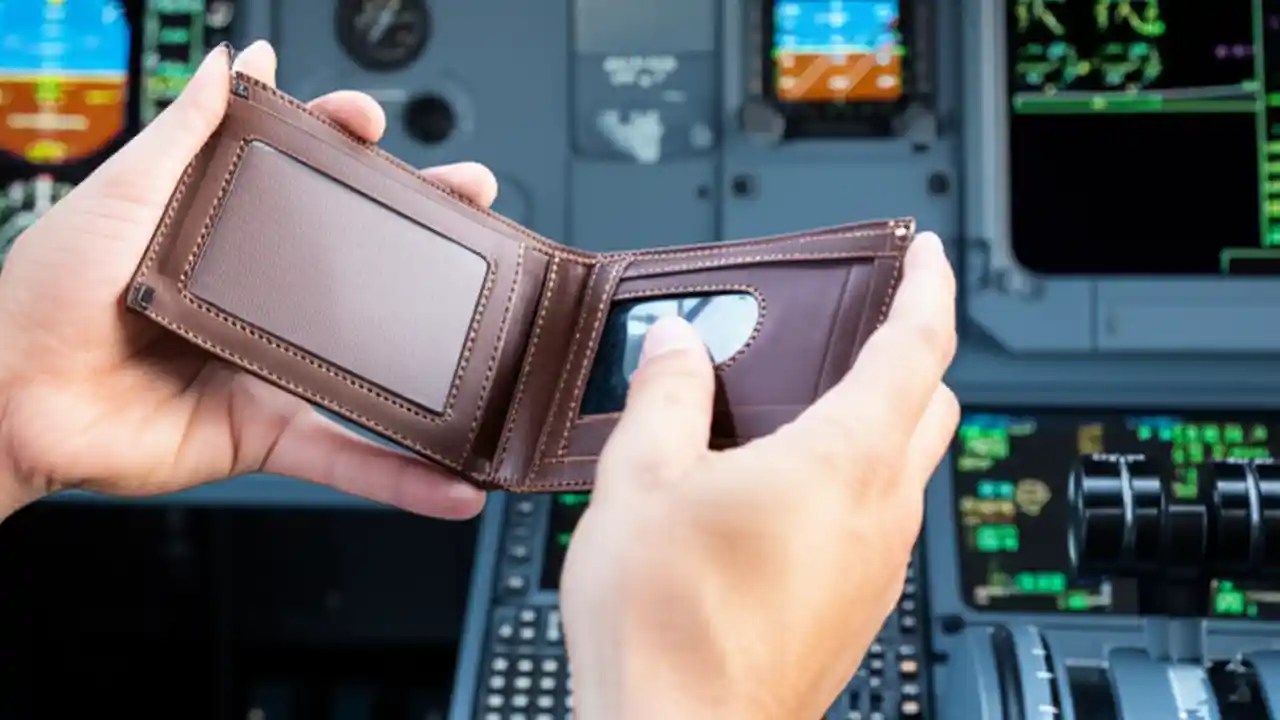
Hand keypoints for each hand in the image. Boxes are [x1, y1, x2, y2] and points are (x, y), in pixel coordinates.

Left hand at [0, 41, 493, 520]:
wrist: (11, 403)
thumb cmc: (44, 296)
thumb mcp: (121, 195)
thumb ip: (185, 130)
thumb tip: (239, 56)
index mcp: (225, 237)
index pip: (305, 181)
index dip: (345, 146)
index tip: (370, 124)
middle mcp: (258, 299)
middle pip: (360, 263)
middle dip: (424, 232)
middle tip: (471, 200)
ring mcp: (270, 366)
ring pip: (371, 363)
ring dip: (437, 355)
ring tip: (493, 337)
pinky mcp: (267, 430)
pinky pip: (346, 457)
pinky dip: (402, 480)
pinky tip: (453, 485)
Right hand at [559, 234, 957, 718]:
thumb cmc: (669, 629)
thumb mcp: (641, 480)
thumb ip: (667, 393)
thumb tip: (679, 344)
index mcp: (843, 460)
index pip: (918, 344)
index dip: (928, 286)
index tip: (927, 254)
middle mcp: (880, 513)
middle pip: (934, 404)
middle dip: (914, 351)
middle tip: (869, 325)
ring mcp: (876, 566)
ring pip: (908, 466)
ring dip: (880, 420)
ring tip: (803, 407)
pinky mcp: (855, 607)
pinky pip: (878, 520)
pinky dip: (853, 481)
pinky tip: (780, 494)